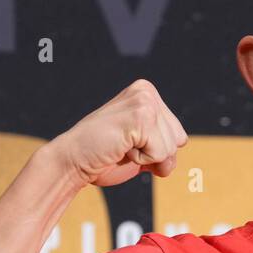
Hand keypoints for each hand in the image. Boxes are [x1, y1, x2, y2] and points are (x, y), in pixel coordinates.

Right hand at [51, 78, 188, 187]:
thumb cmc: (104, 157)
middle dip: (156, 155)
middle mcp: (147, 92)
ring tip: (121, 146)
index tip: (129, 144)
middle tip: (125, 147)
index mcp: (147, 94)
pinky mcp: (141, 116)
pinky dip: (141, 160)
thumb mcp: (142, 146)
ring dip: (147, 158)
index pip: (179, 136)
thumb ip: (163, 143)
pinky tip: (121, 148)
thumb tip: (180, 145)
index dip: (157, 152)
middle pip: (179, 141)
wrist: (73, 161)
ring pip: (171, 149)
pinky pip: (161, 154)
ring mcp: (144, 101)